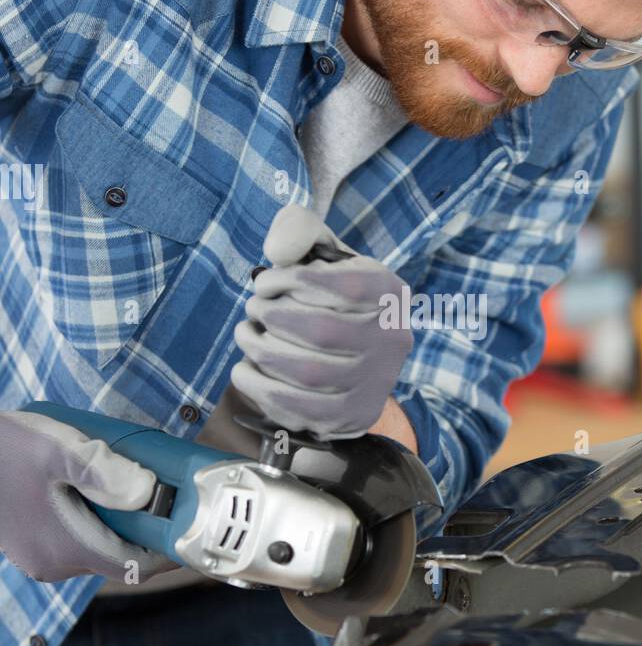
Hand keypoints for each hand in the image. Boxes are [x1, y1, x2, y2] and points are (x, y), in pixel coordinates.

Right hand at [0, 410, 177, 582]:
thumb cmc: (0, 449)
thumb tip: (147, 490)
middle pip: (122, 552)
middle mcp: (53, 561)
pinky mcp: (33, 538)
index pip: (136, 566)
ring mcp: (41, 553)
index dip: (171, 547)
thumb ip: (100, 469)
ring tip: (135, 477)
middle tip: (170, 489)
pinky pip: (80, 532)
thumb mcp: (53, 448)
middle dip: (149, 525)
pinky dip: (99, 513)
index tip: (195, 522)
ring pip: (101, 541)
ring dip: (123, 517)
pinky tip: (99, 480)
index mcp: (63, 548)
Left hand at [231, 203, 411, 438]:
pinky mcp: (355, 415)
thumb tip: (279, 251)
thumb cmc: (326, 294)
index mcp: (390, 293)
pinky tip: (245, 371)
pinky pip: (302, 410)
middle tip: (252, 309)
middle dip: (272, 318)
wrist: (350, 355)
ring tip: (246, 336)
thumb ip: (300, 230)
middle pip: (323, 331)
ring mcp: (376, 382)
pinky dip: (262, 390)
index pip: (346, 285)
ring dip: (262, 352)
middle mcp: (393, 339)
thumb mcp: (321, 252)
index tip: (264, 282)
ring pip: (309, 373)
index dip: (293, 281)